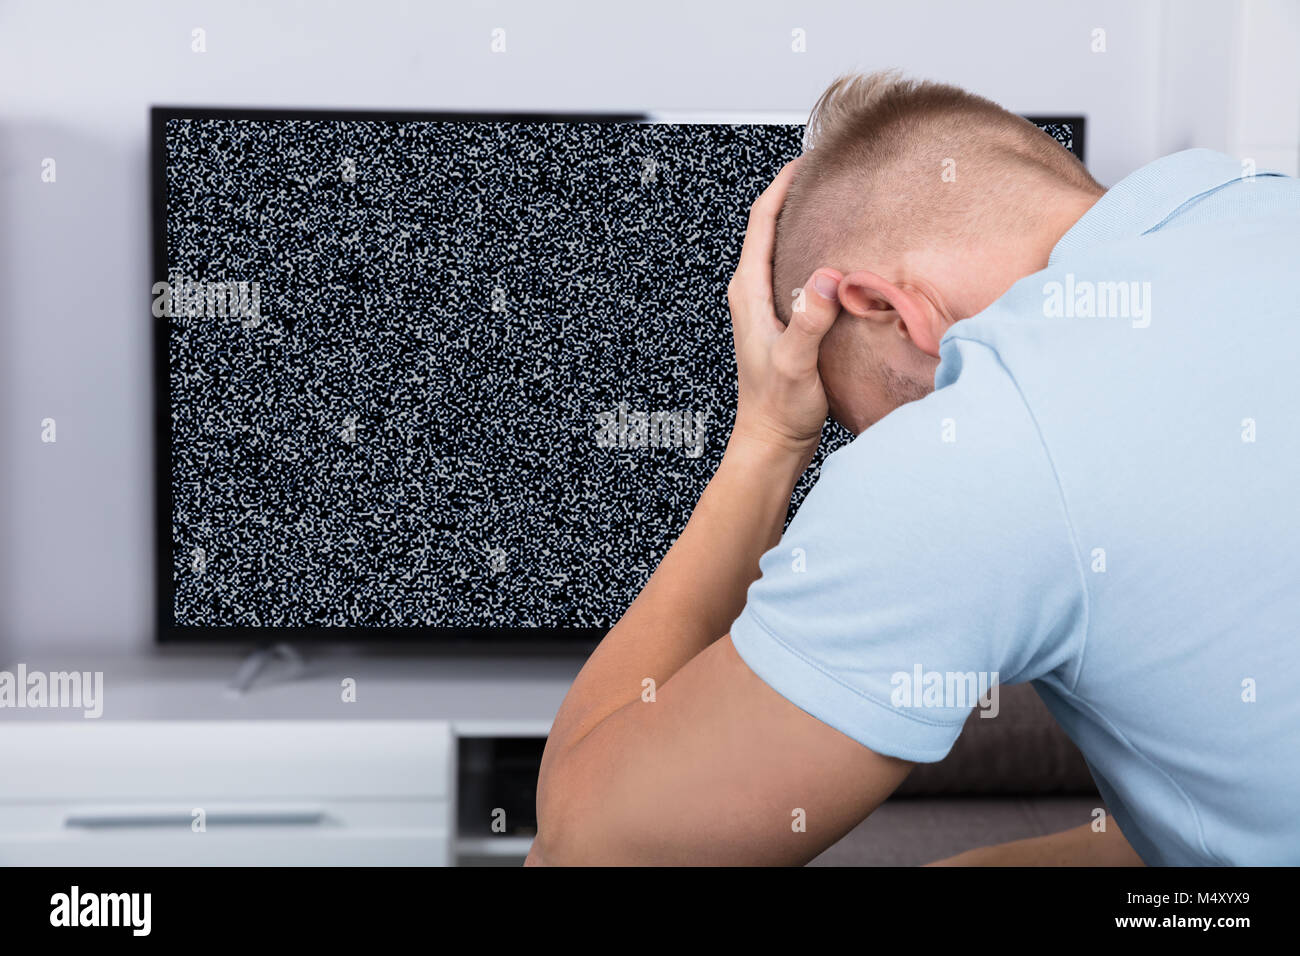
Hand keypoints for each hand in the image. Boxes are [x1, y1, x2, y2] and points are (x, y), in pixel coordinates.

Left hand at [727, 159, 841, 461]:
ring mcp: (767, 305)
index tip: (808, 159)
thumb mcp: (795, 362)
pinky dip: (816, 252)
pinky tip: (844, 255)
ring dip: (807, 223)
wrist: (772, 442)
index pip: (761, 221)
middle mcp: (753, 292)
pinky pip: (798, 271)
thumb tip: (827, 278)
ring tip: (841, 203)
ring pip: (785, 248)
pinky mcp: (783, 318)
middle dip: (797, 195)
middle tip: (832, 172)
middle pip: (771, 226)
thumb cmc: (779, 407)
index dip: (782, 185)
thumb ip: (809, 321)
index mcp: (749, 292)